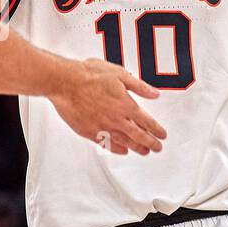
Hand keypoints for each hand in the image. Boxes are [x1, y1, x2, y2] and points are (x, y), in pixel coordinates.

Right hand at [48, 58, 165, 155]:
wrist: (65, 82)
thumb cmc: (89, 75)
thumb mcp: (119, 74)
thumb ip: (139, 86)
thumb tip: (155, 94)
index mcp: (125, 104)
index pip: (147, 121)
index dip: (157, 130)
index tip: (162, 135)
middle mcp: (116, 119)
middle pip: (138, 136)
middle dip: (151, 143)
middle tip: (157, 148)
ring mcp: (103, 127)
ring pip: (124, 142)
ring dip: (136, 148)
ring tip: (144, 152)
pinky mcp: (89, 132)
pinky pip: (107, 144)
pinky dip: (117, 149)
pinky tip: (122, 151)